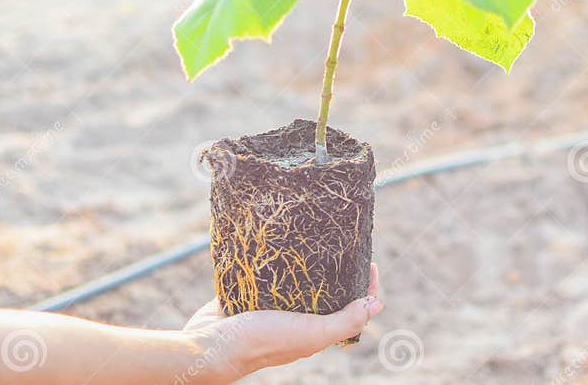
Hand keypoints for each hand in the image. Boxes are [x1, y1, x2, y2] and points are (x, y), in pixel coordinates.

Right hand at [183, 263, 382, 382]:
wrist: (211, 345)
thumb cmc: (263, 341)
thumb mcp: (310, 333)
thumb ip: (343, 322)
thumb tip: (376, 305)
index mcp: (315, 332)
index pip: (351, 310)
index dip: (365, 288)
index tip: (369, 262)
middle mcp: (297, 322)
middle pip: (327, 296)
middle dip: (338, 273)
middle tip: (343, 246)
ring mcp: (273, 310)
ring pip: (297, 285)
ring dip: (306, 266)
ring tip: (315, 241)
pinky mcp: (249, 297)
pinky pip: (266, 278)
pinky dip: (274, 264)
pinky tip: (278, 247)